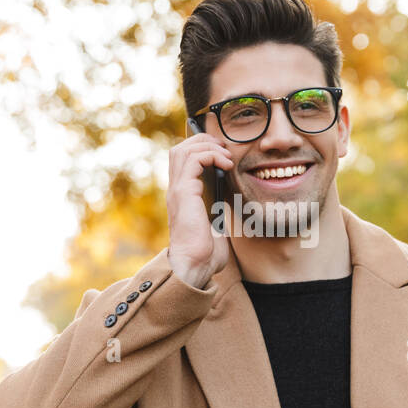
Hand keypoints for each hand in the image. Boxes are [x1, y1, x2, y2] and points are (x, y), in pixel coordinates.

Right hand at [167, 130, 233, 288]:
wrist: (195, 265)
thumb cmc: (206, 253)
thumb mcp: (215, 224)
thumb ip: (218, 210)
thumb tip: (230, 204)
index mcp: (183, 195)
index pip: (183, 159)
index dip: (201, 148)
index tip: (224, 153)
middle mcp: (176, 189)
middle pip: (180, 148)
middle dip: (204, 142)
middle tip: (225, 150)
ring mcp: (178, 190)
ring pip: (184, 150)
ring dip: (208, 147)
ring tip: (226, 157)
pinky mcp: (184, 192)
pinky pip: (193, 160)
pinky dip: (211, 156)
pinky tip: (226, 165)